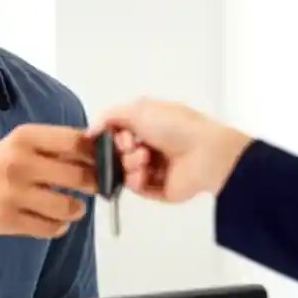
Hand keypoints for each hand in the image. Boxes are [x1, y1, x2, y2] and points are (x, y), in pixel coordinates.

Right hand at [0, 123, 96, 237]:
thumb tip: (103, 151)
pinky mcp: (7, 219)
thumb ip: (61, 145)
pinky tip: (55, 219)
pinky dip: (59, 226)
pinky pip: (50, 228)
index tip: (104, 161)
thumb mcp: (27, 143)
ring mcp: (11, 193)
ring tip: (74, 206)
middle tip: (95, 186)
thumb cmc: (5, 162)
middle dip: (94, 183)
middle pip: (77, 176)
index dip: (97, 154)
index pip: (75, 142)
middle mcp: (18, 163)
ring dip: (77, 209)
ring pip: (66, 207)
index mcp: (26, 137)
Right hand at [88, 98, 252, 202]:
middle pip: (118, 153)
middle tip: (132, 145)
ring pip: (124, 171)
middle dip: (120, 149)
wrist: (204, 153)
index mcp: (149, 124)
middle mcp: (152, 145)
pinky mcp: (159, 189)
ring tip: (144, 158)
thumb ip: (110, 116)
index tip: (117, 134)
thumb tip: (92, 129)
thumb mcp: (138, 109)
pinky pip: (135, 188)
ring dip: (129, 164)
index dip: (112, 135)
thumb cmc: (177, 127)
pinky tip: (145, 172)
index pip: (117, 132)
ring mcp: (155, 168)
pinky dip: (136, 180)